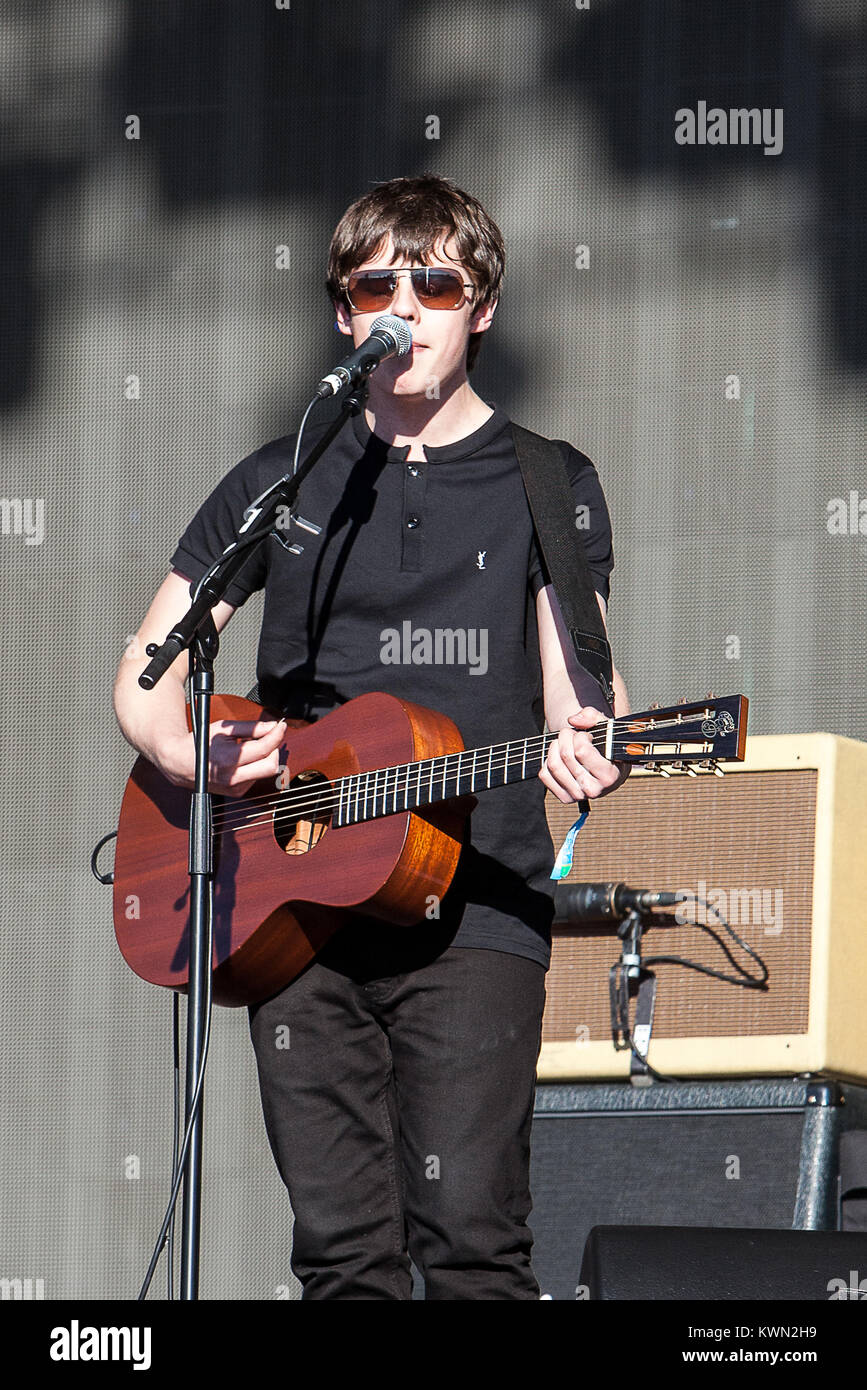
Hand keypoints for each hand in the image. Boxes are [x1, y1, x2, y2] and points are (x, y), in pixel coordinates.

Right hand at [158, 717, 287, 798]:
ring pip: (265, 772)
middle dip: (275, 749)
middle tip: (270, 737)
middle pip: (271, 766)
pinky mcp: (237, 793)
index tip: (281, 726)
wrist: (180, 764)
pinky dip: (256, 766)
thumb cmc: (200, 745)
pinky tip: (245, 759)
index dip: (276, 735)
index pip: (264, 748)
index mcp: (229, 759)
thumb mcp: (223, 730)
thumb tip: (272, 726)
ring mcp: (236, 788)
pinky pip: (256, 778)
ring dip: (265, 758)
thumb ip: (250, 728)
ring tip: (251, 747)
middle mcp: (234, 777)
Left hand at [538, 705, 627, 803]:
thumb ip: (594, 717)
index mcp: (610, 776)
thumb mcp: (607, 728)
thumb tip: (573, 720)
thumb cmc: (608, 747)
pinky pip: (544, 776)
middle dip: (566, 736)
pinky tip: (559, 757)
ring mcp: (578, 796)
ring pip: (553, 765)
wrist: (608, 768)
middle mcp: (594, 790)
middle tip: (572, 733)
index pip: (581, 750)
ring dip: (554, 746)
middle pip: (565, 755)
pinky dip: (547, 761)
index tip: (587, 735)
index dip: (581, 736)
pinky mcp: (565, 798)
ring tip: (564, 742)